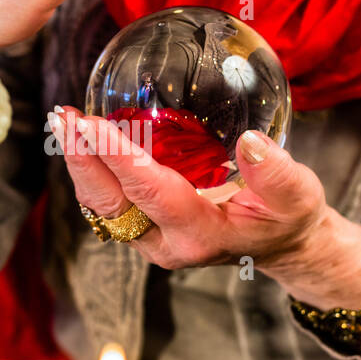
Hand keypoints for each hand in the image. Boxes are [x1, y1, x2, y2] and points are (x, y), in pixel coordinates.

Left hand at [50, 106, 360, 309]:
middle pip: (109, 203)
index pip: (152, 193)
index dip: (120, 159)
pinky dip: (91, 164)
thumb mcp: (298, 195)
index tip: (92, 124)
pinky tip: (82, 131)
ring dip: (79, 160)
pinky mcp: (142, 225)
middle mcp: (165, 242)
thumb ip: (276, 173)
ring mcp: (149, 237)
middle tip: (62, 117)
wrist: (278, 242)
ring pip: (100, 203)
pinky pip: (107, 197)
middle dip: (82, 159)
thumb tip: (251, 141)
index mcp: (200, 236)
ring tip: (61, 118)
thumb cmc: (287, 217)